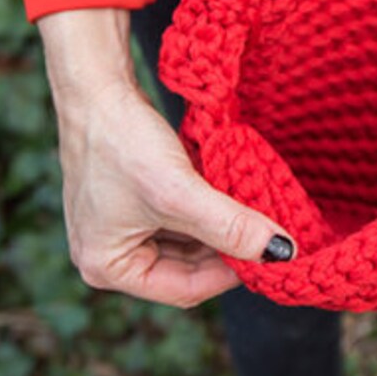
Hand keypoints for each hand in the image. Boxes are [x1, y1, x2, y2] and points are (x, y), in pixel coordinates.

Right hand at [38, 8, 295, 309]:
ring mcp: (121, 227)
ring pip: (188, 241)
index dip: (229, 274)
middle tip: (267, 232)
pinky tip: (230, 193)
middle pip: (186, 268)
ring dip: (219, 227)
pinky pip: (180, 217)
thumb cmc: (121, 141)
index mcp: (106, 266)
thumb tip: (280, 252)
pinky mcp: (134, 200)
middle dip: (226, 249)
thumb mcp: (179, 191)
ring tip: (252, 211)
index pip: (183, 289)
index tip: (269, 253)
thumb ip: (229, 226)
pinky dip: (207, 208)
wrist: (96, 86)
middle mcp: (110, 253)